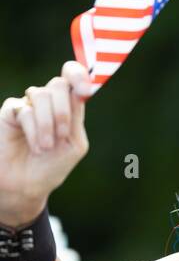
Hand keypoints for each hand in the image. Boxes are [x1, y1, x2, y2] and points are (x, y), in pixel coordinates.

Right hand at [0, 61, 90, 223]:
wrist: (26, 185)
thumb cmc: (52, 167)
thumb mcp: (73, 144)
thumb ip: (76, 118)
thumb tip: (78, 91)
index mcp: (67, 107)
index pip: (72, 78)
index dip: (78, 76)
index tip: (85, 90)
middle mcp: (48, 102)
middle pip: (58, 85)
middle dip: (63, 110)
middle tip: (62, 135)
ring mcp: (28, 105)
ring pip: (40, 94)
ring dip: (47, 124)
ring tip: (46, 147)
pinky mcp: (11, 112)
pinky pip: (25, 110)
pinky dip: (34, 130)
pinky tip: (35, 147)